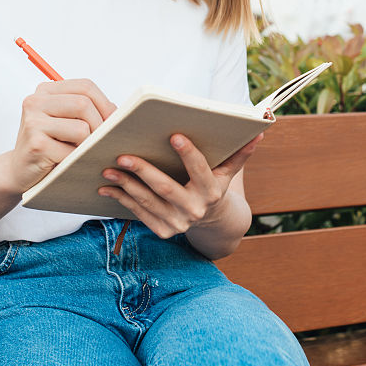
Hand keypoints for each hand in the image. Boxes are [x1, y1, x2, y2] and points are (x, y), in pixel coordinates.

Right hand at [12, 79, 115, 190]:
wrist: (19, 171)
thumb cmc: (48, 145)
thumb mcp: (66, 121)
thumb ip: (88, 110)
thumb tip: (119, 111)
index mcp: (45, 91)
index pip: (85, 86)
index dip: (105, 103)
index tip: (112, 121)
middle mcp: (35, 102)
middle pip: (84, 104)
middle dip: (100, 125)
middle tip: (101, 141)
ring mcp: (33, 123)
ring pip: (81, 128)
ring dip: (89, 144)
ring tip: (82, 152)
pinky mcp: (36, 145)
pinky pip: (72, 150)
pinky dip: (77, 159)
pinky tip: (69, 162)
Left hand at [97, 132, 262, 238]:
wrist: (211, 223)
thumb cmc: (215, 185)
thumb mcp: (228, 172)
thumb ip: (240, 153)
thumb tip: (259, 133)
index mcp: (211, 192)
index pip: (200, 171)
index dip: (189, 154)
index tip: (174, 135)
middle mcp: (194, 211)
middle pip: (165, 189)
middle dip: (143, 171)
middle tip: (123, 155)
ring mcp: (177, 224)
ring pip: (147, 202)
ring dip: (126, 185)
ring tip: (107, 168)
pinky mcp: (162, 232)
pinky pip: (138, 213)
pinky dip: (121, 199)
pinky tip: (107, 187)